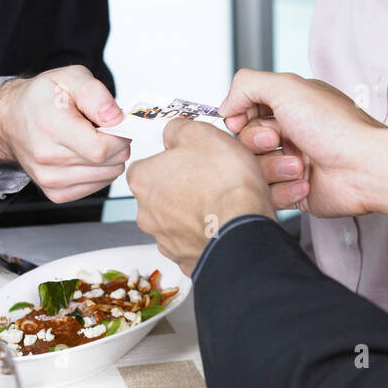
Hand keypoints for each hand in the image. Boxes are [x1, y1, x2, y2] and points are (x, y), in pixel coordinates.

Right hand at [0, 65, 128, 201]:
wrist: (11, 119)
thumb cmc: (42, 97)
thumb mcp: (71, 77)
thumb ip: (96, 94)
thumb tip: (116, 118)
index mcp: (51, 126)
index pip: (101, 148)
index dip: (120, 135)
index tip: (118, 123)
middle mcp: (47, 157)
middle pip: (107, 163)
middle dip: (117, 144)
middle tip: (104, 128)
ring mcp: (49, 179)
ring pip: (106, 177)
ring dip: (109, 159)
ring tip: (92, 139)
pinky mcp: (54, 192)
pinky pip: (95, 188)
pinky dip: (99, 172)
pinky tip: (86, 154)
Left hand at [128, 118, 272, 275]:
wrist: (244, 232)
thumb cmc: (225, 186)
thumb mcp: (202, 134)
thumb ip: (178, 129)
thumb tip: (173, 131)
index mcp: (143, 179)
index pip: (147, 164)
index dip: (171, 158)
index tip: (189, 158)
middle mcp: (147, 213)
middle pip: (160, 192)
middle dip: (182, 186)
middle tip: (209, 178)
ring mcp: (165, 239)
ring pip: (177, 218)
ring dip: (194, 210)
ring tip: (220, 201)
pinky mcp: (185, 258)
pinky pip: (192, 239)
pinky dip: (205, 232)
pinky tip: (222, 222)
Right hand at [220, 70, 387, 224]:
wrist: (365, 168)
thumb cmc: (334, 126)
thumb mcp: (286, 86)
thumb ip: (247, 85)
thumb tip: (225, 105)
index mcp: (290, 106)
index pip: (245, 111)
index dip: (238, 118)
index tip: (239, 121)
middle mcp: (291, 133)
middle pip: (245, 143)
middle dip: (258, 142)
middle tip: (278, 139)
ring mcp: (293, 163)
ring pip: (255, 171)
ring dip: (274, 167)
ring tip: (300, 165)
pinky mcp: (296, 192)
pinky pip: (270, 195)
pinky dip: (285, 189)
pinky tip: (306, 183)